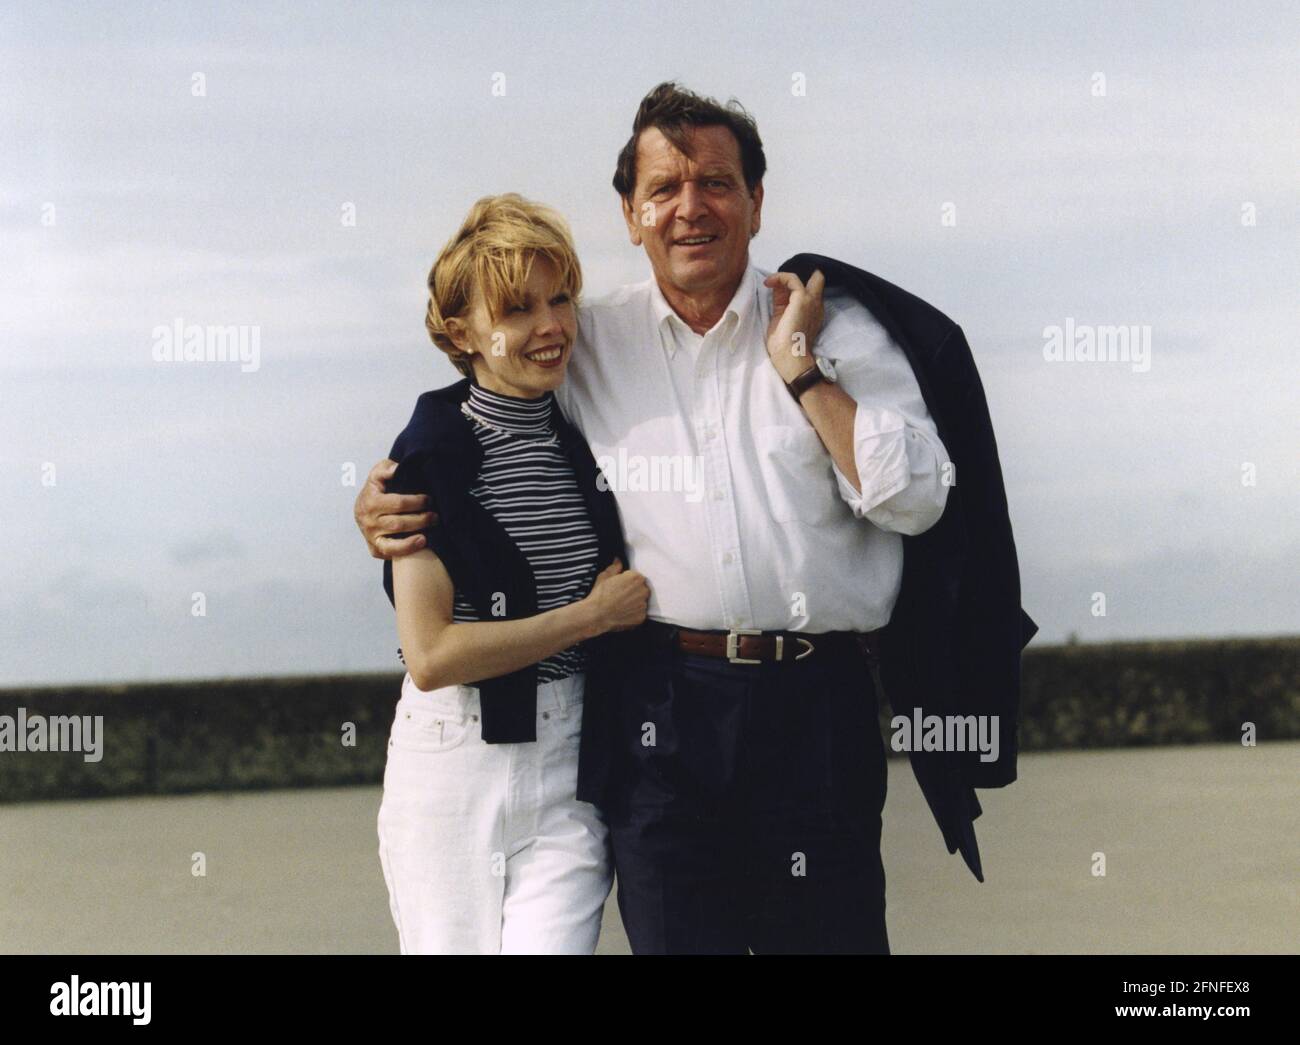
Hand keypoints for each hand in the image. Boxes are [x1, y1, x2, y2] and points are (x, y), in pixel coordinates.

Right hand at [354, 458, 437, 559]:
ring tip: (429, 534)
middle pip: (399, 524)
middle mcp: (369, 521)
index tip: (429, 500)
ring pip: (394, 542)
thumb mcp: (377, 474)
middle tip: (435, 517)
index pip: (398, 503)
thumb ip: (386, 468)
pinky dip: (406, 550)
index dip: (417, 502)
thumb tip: (397, 469)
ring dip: (414, 539)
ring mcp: (371, 537)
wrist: (362, 511)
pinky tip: (420, 543)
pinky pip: (391, 553)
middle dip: (421, 520)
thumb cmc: (376, 491)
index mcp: (370, 502)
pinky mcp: (375, 549)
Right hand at [582, 558, 649, 633]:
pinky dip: (633, 613)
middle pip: (642, 589)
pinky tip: (623, 613)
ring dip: (635, 602)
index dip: (628, 582)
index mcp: (636, 578)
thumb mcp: (604, 576)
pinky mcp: (641, 617)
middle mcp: (643, 590)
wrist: (596, 615)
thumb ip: (615, 567)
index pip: (637, 577)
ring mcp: (643, 605)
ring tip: (621, 605)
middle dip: (634, 591)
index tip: (621, 586)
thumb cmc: (599, 595)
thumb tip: (618, 560)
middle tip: (621, 596)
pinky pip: (640, 613)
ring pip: (641, 601)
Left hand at [764, 269, 825, 383]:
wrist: (791, 357)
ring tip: (769, 282)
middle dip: (796, 279)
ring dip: (784, 277)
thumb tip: (775, 289)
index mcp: (812, 312)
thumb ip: (781, 304)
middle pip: (816, 280)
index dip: (795, 286)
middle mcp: (816, 305)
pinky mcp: (802, 298)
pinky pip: (792, 279)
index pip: (809, 291)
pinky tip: (769, 283)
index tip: (778, 288)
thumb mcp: (782, 320)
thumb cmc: (785, 346)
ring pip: (804, 277)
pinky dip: (780, 277)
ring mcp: (811, 301)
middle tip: (777, 283)